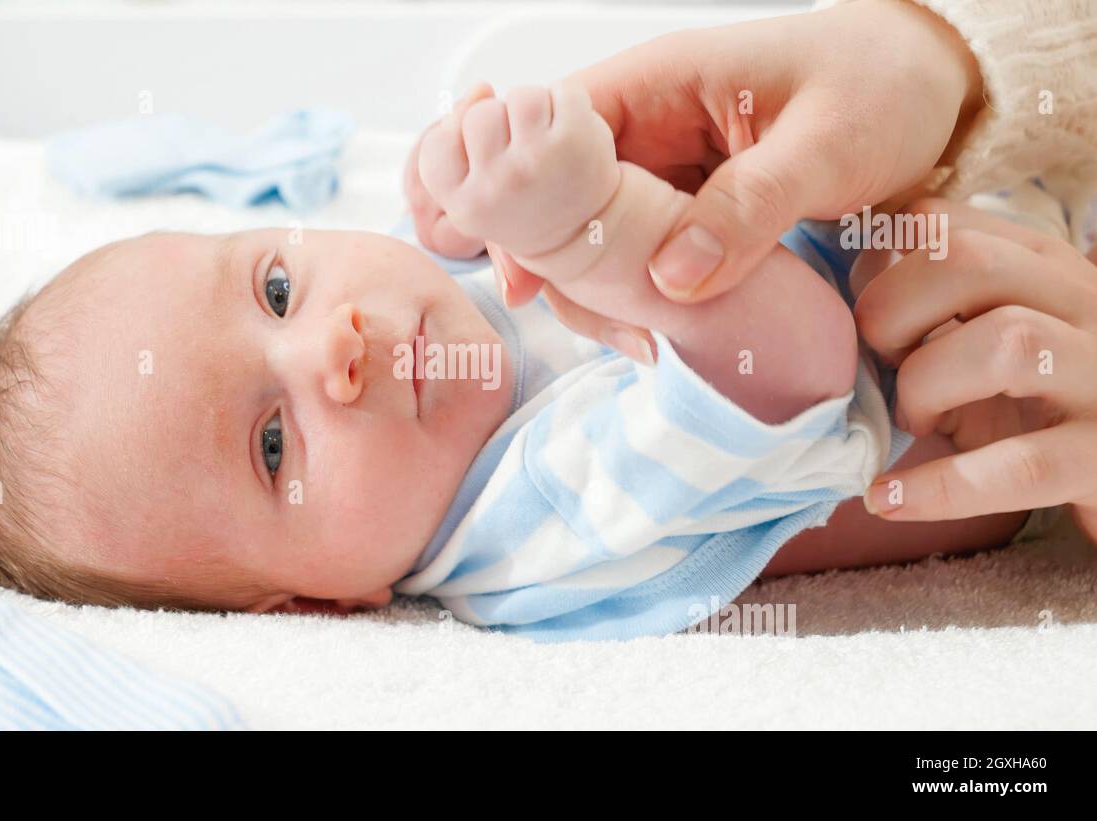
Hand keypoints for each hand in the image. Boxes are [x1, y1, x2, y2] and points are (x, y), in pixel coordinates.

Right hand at [415, 80, 620, 260]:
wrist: (583, 231)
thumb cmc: (520, 199)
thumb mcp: (472, 186)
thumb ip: (457, 138)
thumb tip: (481, 87)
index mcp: (463, 205)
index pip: (436, 143)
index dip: (460, 141)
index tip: (487, 163)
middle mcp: (494, 188)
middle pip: (479, 114)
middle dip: (500, 123)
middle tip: (522, 155)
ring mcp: (534, 163)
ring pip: (519, 97)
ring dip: (535, 107)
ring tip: (547, 139)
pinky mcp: (573, 141)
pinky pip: (561, 90)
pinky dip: (569, 102)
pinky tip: (573, 134)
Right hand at [488, 0, 982, 336]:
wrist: (935, 88)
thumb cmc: (883, 85)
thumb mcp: (826, 142)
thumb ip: (750, 205)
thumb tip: (670, 278)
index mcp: (657, 83)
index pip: (545, 137)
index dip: (518, 204)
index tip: (524, 277)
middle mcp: (645, 126)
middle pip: (558, 200)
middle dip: (565, 269)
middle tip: (615, 332)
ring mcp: (664, 171)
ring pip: (595, 237)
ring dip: (605, 293)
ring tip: (648, 344)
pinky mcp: (689, 208)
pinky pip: (641, 254)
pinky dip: (643, 295)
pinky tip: (666, 333)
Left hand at [852, 198, 1096, 542]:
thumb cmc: (1032, 397)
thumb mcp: (977, 332)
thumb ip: (921, 299)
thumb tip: (851, 272)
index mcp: (1040, 262)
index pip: (936, 220)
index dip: (875, 266)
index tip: (866, 316)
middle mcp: (1082, 301)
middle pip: (968, 261)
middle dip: (892, 312)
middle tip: (882, 365)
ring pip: (1008, 344)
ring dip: (927, 384)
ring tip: (911, 421)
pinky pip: (1022, 468)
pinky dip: (942, 487)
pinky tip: (887, 498)